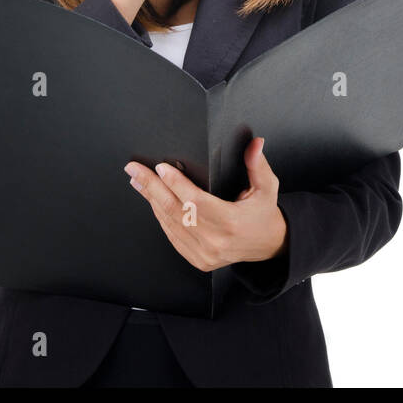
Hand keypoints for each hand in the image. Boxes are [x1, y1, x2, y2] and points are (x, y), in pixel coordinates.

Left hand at [123, 136, 287, 272]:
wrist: (267, 245)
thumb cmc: (263, 214)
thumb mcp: (267, 187)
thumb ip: (258, 165)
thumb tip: (255, 143)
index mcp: (232, 222)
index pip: (196, 201)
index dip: (176, 184)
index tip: (161, 168)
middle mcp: (216, 241)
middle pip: (176, 211)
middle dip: (151, 187)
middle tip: (135, 170)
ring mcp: (204, 254)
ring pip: (170, 223)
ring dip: (151, 200)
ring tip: (138, 181)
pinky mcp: (198, 260)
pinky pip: (172, 236)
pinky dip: (160, 216)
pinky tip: (152, 201)